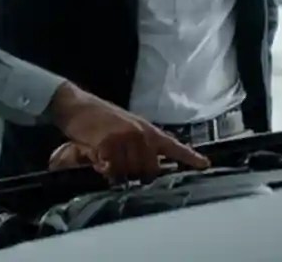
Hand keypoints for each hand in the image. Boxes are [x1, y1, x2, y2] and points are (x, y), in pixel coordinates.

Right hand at [45, 82, 208, 180]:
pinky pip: (111, 169)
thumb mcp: (126, 128)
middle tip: (118, 165)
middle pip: (149, 171)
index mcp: (146, 130)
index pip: (173, 146)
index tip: (205, 164)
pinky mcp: (109, 144)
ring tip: (105, 158)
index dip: (189, 157)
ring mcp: (125, 138)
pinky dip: (103, 168)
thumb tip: (150, 170)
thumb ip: (140, 146)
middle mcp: (140, 134)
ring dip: (115, 172)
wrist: (76, 106)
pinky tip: (96, 156)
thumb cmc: (99, 119)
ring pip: (129, 173)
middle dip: (135, 174)